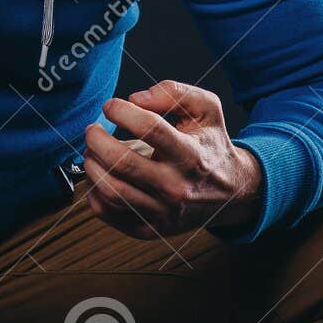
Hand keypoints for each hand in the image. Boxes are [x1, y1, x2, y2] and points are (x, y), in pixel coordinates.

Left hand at [82, 80, 262, 239]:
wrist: (230, 193)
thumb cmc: (210, 145)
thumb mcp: (206, 109)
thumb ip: (174, 92)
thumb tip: (135, 99)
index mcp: (190, 154)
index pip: (148, 128)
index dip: (121, 111)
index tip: (110, 106)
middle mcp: (176, 186)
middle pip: (121, 162)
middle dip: (96, 140)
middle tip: (92, 130)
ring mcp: (162, 212)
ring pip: (111, 191)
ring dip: (91, 166)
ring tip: (92, 151)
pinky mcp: (150, 229)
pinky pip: (109, 213)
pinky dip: (94, 192)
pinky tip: (99, 175)